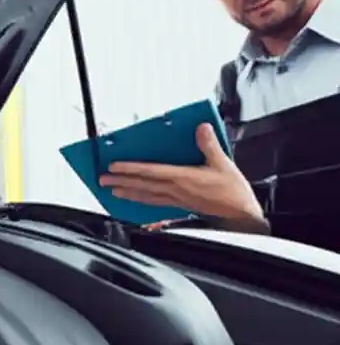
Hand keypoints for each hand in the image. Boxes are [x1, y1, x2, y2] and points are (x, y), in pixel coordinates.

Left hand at [99, 123, 268, 233]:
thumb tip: (200, 128)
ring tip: (112, 191)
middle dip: (120, 181)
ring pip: (146, 195)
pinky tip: (135, 201)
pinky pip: (156, 203)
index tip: (114, 165)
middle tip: (102, 179)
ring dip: (127, 192)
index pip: (150, 172)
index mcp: (183, 178)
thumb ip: (209, 145)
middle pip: (142, 185)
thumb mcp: (223, 164)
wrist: (242, 216)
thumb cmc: (233, 192)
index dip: (131, 168)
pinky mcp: (180, 206)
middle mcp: (176, 190)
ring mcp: (177, 200)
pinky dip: (142, 200)